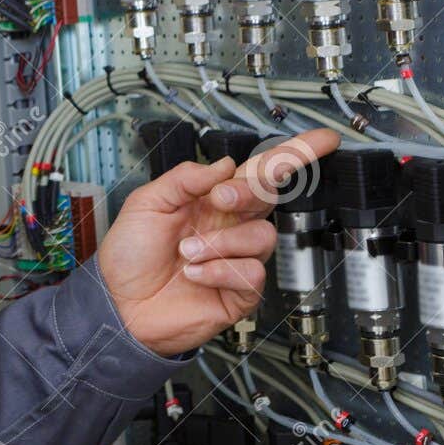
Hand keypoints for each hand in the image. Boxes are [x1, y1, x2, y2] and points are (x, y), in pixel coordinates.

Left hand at [97, 128, 340, 356]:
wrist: (119, 305)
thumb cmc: (130, 255)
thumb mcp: (146, 203)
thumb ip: (184, 179)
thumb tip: (224, 165)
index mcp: (212, 200)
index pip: (259, 172)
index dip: (293, 154)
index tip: (324, 139)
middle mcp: (231, 226)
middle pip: (269, 196)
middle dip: (248, 192)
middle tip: (220, 200)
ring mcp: (238, 258)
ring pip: (262, 236)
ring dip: (221, 242)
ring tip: (187, 252)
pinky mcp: (240, 291)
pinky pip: (251, 273)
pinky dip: (218, 270)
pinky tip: (194, 275)